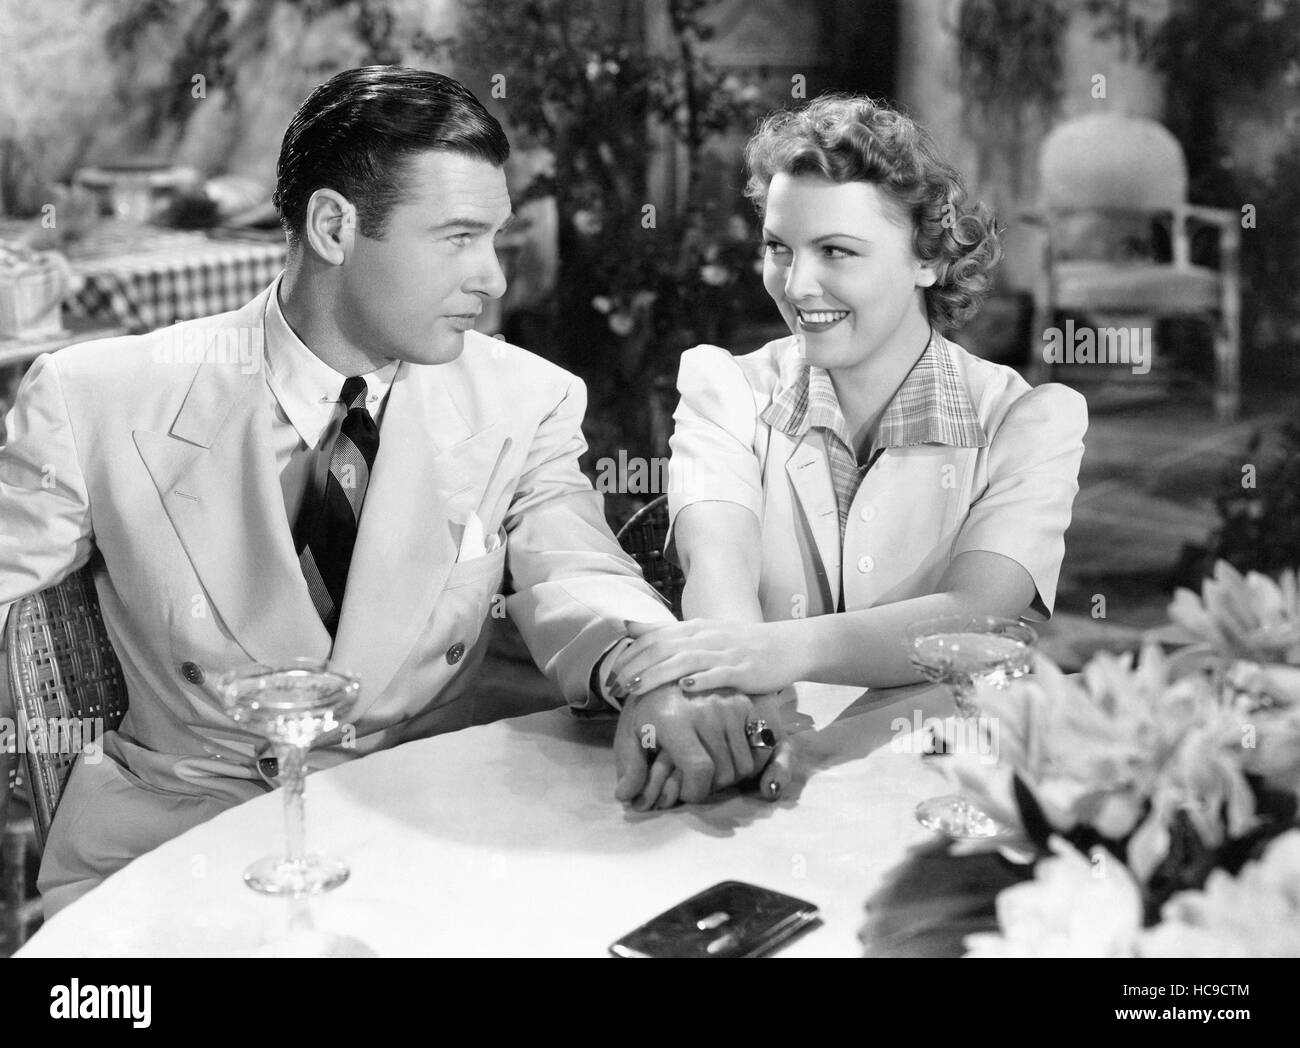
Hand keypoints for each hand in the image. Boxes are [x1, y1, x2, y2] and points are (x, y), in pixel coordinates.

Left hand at [613, 686, 793, 810]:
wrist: (668, 667)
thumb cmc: (647, 706)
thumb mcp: (630, 733)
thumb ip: (630, 766)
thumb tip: (625, 796)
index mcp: (674, 719)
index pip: (699, 769)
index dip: (696, 791)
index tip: (689, 793)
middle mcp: (706, 710)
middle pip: (725, 771)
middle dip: (712, 786)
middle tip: (699, 781)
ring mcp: (729, 704)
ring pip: (745, 763)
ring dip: (732, 775)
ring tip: (713, 768)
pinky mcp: (745, 702)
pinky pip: (761, 746)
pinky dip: (750, 759)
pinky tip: (730, 755)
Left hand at [614, 619, 802, 697]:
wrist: (786, 646)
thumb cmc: (742, 645)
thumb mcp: (703, 633)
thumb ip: (668, 633)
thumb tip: (630, 628)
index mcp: (696, 629)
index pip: (655, 638)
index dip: (631, 656)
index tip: (612, 677)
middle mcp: (707, 637)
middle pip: (664, 649)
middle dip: (636, 668)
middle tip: (616, 688)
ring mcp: (725, 652)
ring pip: (686, 660)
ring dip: (658, 674)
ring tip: (637, 689)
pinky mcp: (744, 669)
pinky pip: (720, 674)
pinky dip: (702, 680)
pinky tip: (686, 688)